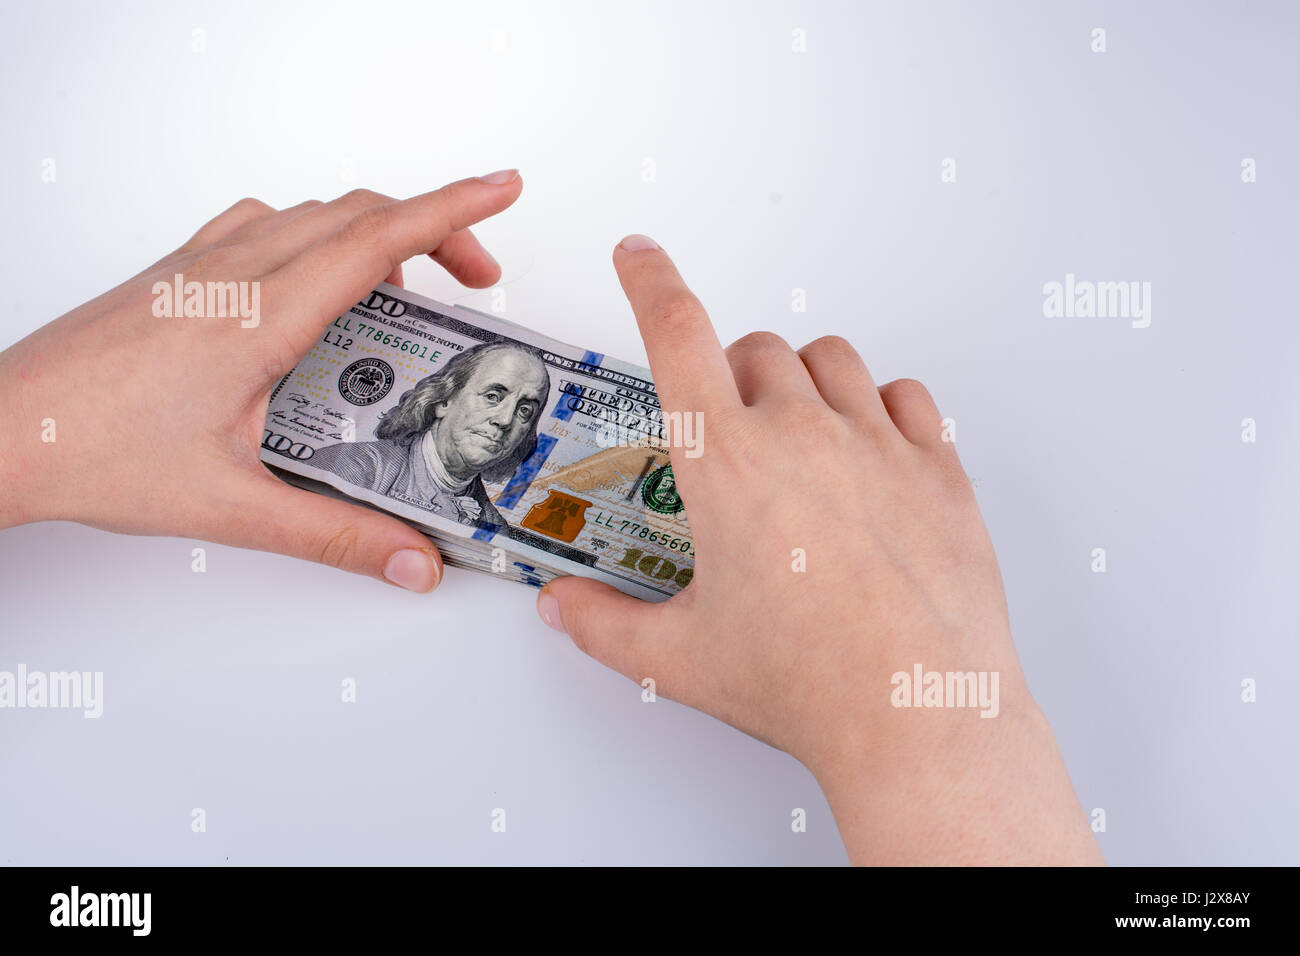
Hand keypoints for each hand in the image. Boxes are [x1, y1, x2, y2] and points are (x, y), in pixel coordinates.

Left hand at [0, 173, 523, 591]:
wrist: (1, 430)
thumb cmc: (92, 452)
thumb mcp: (232, 507)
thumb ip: (334, 534)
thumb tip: (407, 559)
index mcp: (259, 317)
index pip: (377, 239)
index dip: (453, 211)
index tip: (501, 189)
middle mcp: (232, 273)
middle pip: (358, 215)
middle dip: (437, 229)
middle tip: (481, 274)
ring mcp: (201, 262)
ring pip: (312, 212)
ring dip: (377, 227)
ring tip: (413, 276)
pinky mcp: (178, 270)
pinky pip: (264, 221)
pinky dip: (317, 229)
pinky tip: (314, 270)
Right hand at [537, 235, 1104, 864]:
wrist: (918, 714)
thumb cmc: (808, 683)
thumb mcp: (680, 658)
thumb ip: (604, 625)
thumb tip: (564, 609)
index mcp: (727, 464)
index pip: (675, 333)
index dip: (649, 281)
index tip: (639, 255)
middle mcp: (802, 434)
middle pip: (753, 346)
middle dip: (728, 370)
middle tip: (727, 424)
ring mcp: (877, 444)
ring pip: (830, 358)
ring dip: (800, 377)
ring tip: (795, 429)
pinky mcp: (937, 468)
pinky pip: (905, 395)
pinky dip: (878, 404)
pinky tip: (867, 445)